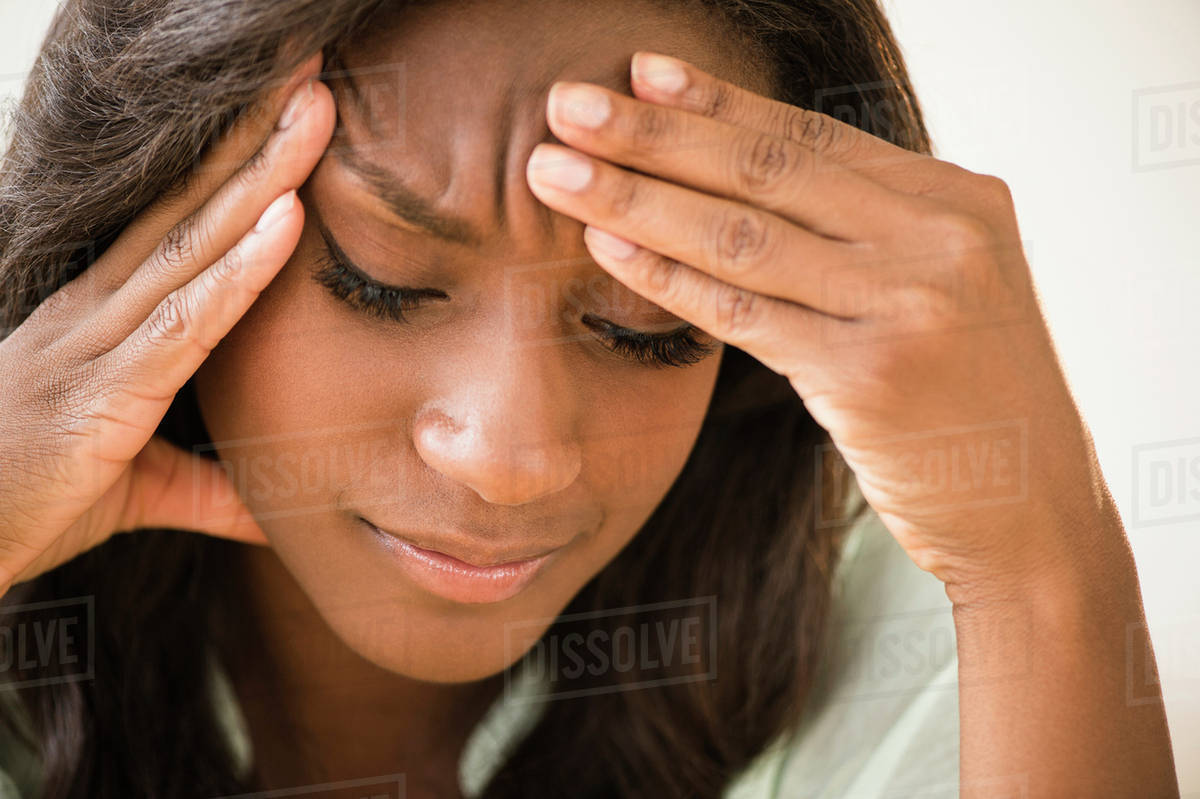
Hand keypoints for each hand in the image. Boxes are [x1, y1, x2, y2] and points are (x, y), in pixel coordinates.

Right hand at [0, 52, 335, 596]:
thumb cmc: (27, 503)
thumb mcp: (135, 488)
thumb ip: (207, 489)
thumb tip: (271, 508)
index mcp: (108, 319)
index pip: (183, 223)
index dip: (238, 166)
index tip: (290, 113)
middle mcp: (104, 312)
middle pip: (193, 207)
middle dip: (258, 139)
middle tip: (314, 75)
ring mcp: (103, 342)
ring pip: (196, 242)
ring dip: (263, 175)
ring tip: (316, 111)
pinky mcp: (108, 391)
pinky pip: (187, 318)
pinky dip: (238, 268)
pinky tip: (283, 220)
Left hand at [525, 51, 1113, 600]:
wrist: (1033, 511)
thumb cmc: (971, 401)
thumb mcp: (945, 289)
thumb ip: (870, 230)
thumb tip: (754, 172)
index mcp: (957, 201)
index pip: (813, 137)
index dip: (718, 101)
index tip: (640, 71)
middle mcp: (938, 239)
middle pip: (769, 171)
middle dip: (654, 133)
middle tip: (567, 103)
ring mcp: (907, 306)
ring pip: (742, 236)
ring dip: (635, 198)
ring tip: (555, 172)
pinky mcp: (869, 377)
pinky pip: (742, 315)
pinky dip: (665, 278)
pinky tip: (605, 249)